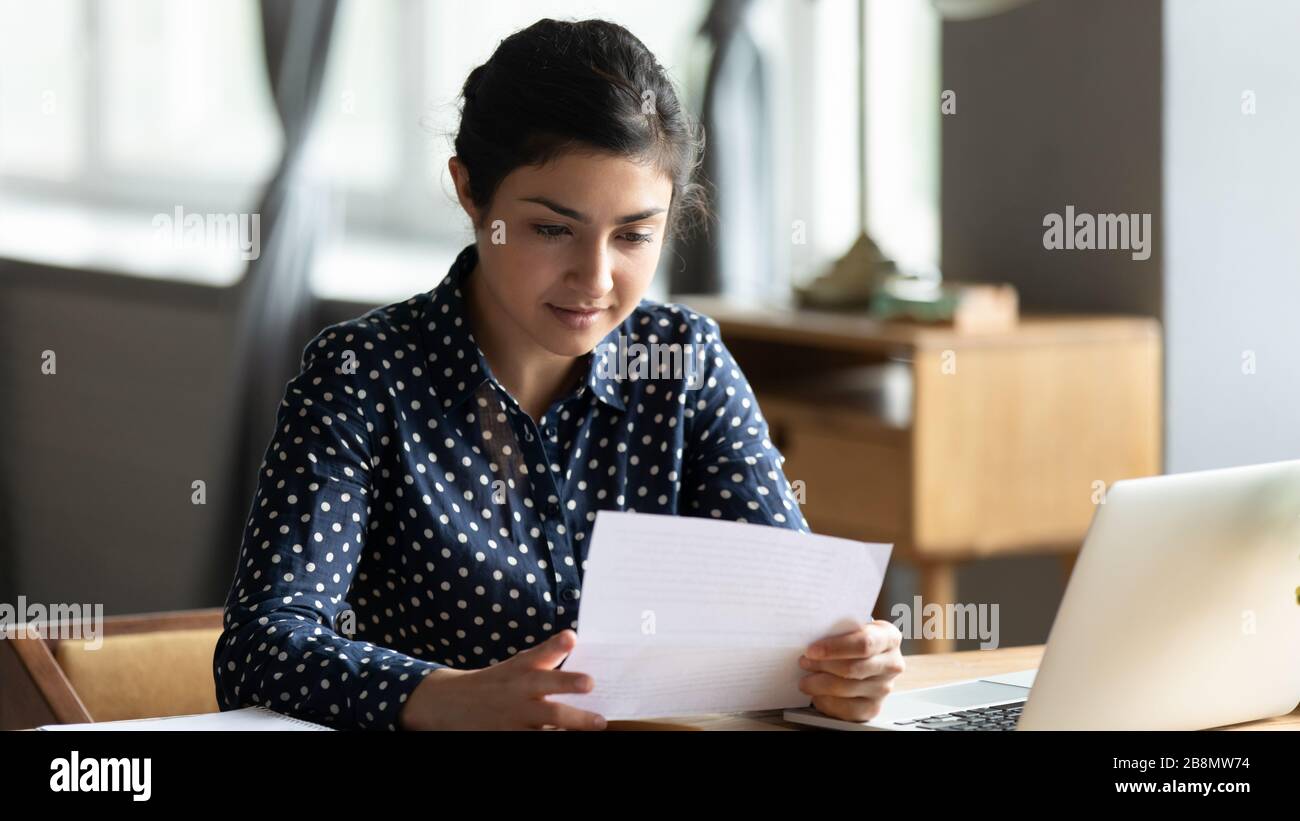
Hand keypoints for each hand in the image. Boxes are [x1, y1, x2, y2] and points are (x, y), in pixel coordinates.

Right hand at [398, 629, 606, 729]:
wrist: (451, 702)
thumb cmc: (499, 681)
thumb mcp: (519, 663)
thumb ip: (547, 654)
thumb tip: (573, 636)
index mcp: (524, 670)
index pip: (542, 655)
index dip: (557, 646)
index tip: (572, 641)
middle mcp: (520, 694)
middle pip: (549, 696)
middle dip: (571, 695)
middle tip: (593, 697)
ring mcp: (513, 720)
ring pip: (544, 727)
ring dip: (569, 727)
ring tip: (596, 725)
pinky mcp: (507, 737)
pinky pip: (530, 741)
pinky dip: (549, 739)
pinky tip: (567, 739)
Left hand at [798, 619, 904, 721]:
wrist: (865, 657)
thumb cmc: (853, 639)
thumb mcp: (851, 626)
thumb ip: (838, 628)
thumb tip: (809, 634)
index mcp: (889, 637)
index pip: (864, 643)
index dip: (834, 648)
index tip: (811, 650)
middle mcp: (892, 664)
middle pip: (853, 668)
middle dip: (822, 665)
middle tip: (804, 662)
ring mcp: (884, 688)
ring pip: (846, 689)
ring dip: (819, 684)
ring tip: (805, 679)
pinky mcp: (873, 707)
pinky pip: (846, 709)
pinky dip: (826, 701)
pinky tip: (816, 694)